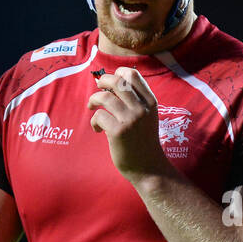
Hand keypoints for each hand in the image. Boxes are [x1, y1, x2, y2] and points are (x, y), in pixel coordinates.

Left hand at [88, 67, 174, 184]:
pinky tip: (98, 129)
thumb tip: (112, 84)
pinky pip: (99, 116)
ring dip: (94, 99)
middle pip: (117, 81)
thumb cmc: (144, 141)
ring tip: (92, 106)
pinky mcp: (118, 132)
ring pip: (104, 97)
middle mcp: (141, 108)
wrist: (149, 167)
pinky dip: (94, 121)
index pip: (133, 74)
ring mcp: (130, 119)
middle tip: (98, 88)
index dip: (118, 73)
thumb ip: (136, 101)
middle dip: (103, 81)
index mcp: (150, 102)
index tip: (111, 82)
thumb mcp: (148, 117)